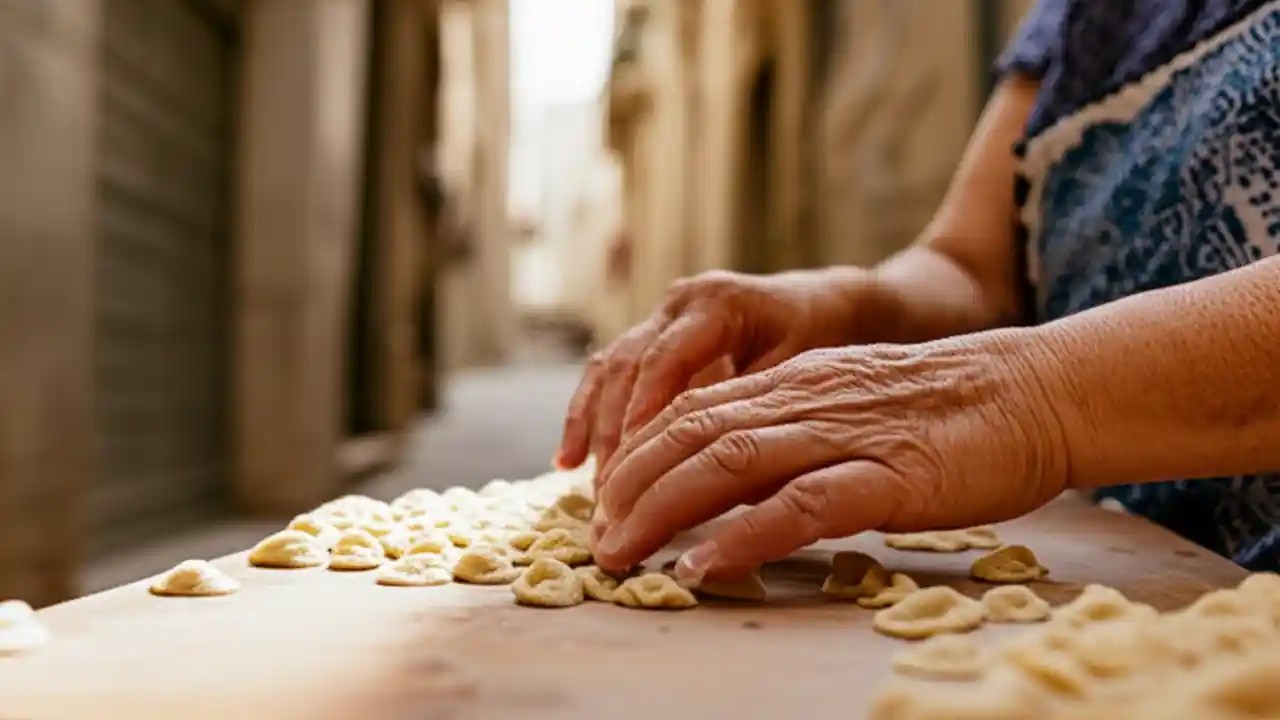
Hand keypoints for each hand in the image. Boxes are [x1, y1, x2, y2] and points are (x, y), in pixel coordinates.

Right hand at [555, 268, 873, 474]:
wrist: (826, 304)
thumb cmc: (822, 337)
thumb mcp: (802, 367)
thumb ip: (758, 406)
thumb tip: (722, 468)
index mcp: (717, 303)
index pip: (665, 359)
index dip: (643, 411)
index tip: (630, 464)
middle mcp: (679, 304)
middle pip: (627, 367)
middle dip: (613, 434)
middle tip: (608, 496)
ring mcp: (659, 320)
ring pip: (609, 372)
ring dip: (594, 430)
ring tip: (587, 489)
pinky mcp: (650, 341)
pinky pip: (608, 377)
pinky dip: (589, 418)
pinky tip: (568, 462)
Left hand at [589, 331, 1069, 579]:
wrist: (1036, 392)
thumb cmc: (948, 409)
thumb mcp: (852, 402)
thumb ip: (792, 425)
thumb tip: (732, 470)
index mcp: (794, 382)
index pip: (691, 412)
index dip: (637, 455)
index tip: (603, 499)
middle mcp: (805, 400)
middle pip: (690, 435)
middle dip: (629, 487)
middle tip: (595, 538)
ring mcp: (844, 435)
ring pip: (727, 464)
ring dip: (661, 510)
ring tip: (620, 552)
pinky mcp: (887, 476)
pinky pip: (800, 505)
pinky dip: (742, 536)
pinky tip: (703, 565)